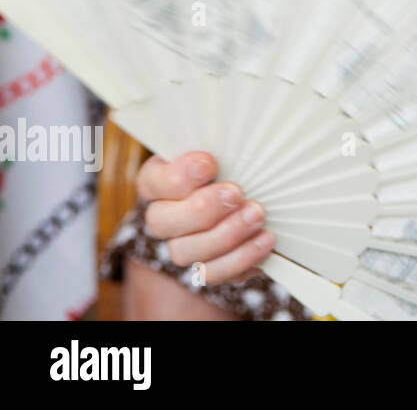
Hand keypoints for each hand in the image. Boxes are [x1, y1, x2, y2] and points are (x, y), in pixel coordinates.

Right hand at [136, 151, 274, 285]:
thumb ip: (222, 147)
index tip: (209, 163)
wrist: (257, 197)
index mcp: (161, 182)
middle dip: (202, 208)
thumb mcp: (228, 149)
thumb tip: (225, 142)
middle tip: (236, 193)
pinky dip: (241, 257)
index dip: (176, 177)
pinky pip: (214, 274)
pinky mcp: (208, 268)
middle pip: (162, 223)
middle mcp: (164, 218)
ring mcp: (183, 246)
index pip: (151, 182)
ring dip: (226, 234)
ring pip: (186, 252)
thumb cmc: (236, 166)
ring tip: (257, 215)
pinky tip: (264, 238)